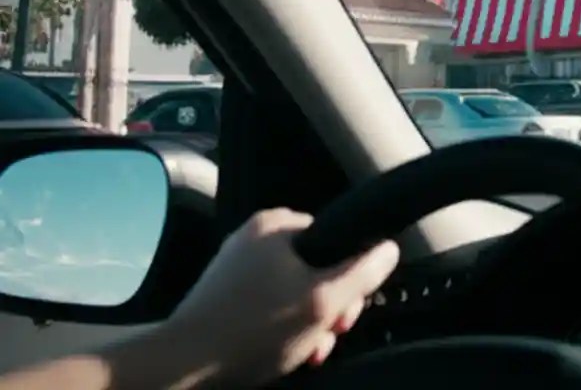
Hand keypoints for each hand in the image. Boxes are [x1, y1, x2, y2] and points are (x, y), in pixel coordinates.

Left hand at [166, 208, 399, 386]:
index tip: (347, 313)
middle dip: (330, 309)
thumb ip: (363, 273)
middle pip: (318, 268)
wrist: (179, 370)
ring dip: (310, 324)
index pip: (339, 240)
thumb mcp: (322, 303)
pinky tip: (284, 354)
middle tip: (326, 337)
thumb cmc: (253, 332)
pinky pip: (269, 305)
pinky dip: (282, 328)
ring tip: (305, 354)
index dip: (353, 278)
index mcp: (277, 224)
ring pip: (295, 292)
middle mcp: (254, 237)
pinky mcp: (223, 296)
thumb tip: (389, 248)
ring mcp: (235, 267)